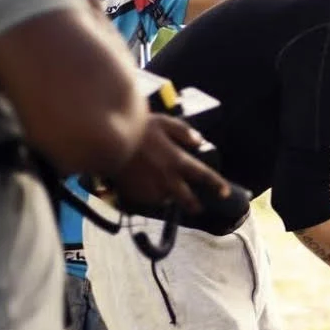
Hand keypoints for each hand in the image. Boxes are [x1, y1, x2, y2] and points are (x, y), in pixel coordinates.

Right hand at [106, 114, 228, 214]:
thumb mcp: (163, 122)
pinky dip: (151, 195)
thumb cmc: (136, 128)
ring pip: (166, 200)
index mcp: (176, 160)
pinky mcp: (135, 194)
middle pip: (186, 199)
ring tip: (165, 189)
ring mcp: (150, 189)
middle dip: (194, 205)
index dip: (217, 184)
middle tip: (198, 207)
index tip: (224, 192)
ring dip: (169, 197)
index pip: (203, 175)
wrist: (105, 142)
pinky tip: (147, 185)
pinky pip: (148, 199)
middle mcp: (166, 178)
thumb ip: (183, 132)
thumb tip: (199, 142)